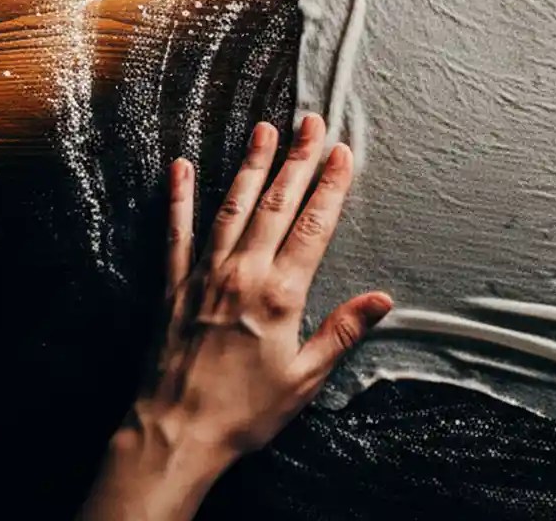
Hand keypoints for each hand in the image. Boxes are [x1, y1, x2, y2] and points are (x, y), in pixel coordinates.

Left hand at [82, 115, 392, 520]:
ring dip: (251, 164)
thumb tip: (383, 299)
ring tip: (265, 129)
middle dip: (298, 159)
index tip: (342, 151)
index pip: (313, 225)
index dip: (331, 185)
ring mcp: (204, 274)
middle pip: (276, 203)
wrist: (174, 433)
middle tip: (311, 121)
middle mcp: (243, 273)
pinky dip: (180, 197)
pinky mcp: (172, 284)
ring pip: (232, 205)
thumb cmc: (245, 412)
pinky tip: (182, 166)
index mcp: (280, 294)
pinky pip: (176, 231)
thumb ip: (342, 332)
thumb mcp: (305, 377)